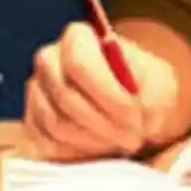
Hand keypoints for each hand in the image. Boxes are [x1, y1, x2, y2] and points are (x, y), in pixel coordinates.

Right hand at [24, 22, 179, 161]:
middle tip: (135, 139)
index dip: (109, 96)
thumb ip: (147, 95)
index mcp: (77, 37)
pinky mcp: (32, 123)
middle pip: (66, 98)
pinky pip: (48, 145)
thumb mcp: (158, 84)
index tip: (137, 117)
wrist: (131, 102)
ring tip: (123, 143)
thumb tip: (133, 112)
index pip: (79, 64)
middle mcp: (49, 59)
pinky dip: (80, 153)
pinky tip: (103, 148)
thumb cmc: (143, 88)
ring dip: (95, 141)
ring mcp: (36, 92)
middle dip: (104, 125)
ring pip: (57, 124)